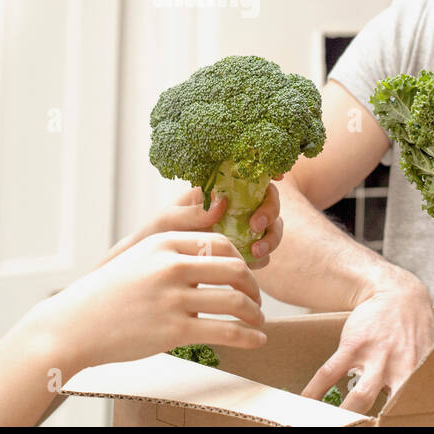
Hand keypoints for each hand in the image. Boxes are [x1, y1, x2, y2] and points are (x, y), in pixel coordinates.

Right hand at [35, 231, 267, 372]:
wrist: (74, 325)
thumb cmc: (106, 294)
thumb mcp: (137, 258)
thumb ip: (170, 254)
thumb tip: (207, 258)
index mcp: (164, 243)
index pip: (221, 242)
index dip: (241, 259)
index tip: (244, 275)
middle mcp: (172, 266)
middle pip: (235, 269)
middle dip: (254, 287)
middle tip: (256, 300)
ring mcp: (173, 298)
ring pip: (235, 301)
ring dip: (255, 313)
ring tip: (258, 321)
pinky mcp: (174, 330)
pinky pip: (225, 331)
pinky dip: (248, 337)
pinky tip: (256, 340)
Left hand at [110, 174, 283, 269]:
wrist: (155, 264)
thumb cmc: (158, 232)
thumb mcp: (169, 220)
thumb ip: (193, 213)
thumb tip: (223, 201)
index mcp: (217, 187)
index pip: (248, 172)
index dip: (268, 169)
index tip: (278, 175)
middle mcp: (235, 204)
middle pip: (268, 198)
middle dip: (269, 211)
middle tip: (256, 226)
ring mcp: (242, 227)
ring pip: (272, 225)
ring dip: (271, 237)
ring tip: (256, 253)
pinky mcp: (244, 250)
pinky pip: (264, 251)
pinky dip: (264, 256)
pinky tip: (253, 264)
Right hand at [300, 278, 433, 413]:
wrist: (397, 294)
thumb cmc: (415, 330)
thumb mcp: (427, 356)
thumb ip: (418, 381)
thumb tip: (413, 408)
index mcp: (418, 375)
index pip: (409, 407)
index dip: (395, 421)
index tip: (383, 426)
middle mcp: (399, 369)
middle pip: (383, 408)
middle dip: (364, 422)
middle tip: (352, 427)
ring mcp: (374, 357)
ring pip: (358, 397)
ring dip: (343, 415)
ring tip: (328, 423)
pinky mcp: (352, 346)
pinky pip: (329, 373)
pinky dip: (314, 390)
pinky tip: (305, 400)